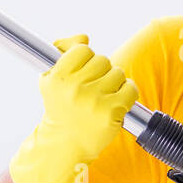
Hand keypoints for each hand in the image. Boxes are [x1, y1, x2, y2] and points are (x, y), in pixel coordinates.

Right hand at [9, 34, 138, 182]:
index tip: (84, 72)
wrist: (65, 146)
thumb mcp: (52, 80)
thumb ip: (64, 51)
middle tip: (94, 87)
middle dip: (102, 72)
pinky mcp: (112, 112)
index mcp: (58, 78)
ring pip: (118, 73)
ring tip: (104, 96)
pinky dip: (127, 93)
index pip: (83, 50)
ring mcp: (94, 101)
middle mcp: (74, 89)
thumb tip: (84, 37)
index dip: (86, 59)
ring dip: (115, 82)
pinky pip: (130, 88)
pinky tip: (116, 103)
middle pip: (103, 60)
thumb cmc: (60, 109)